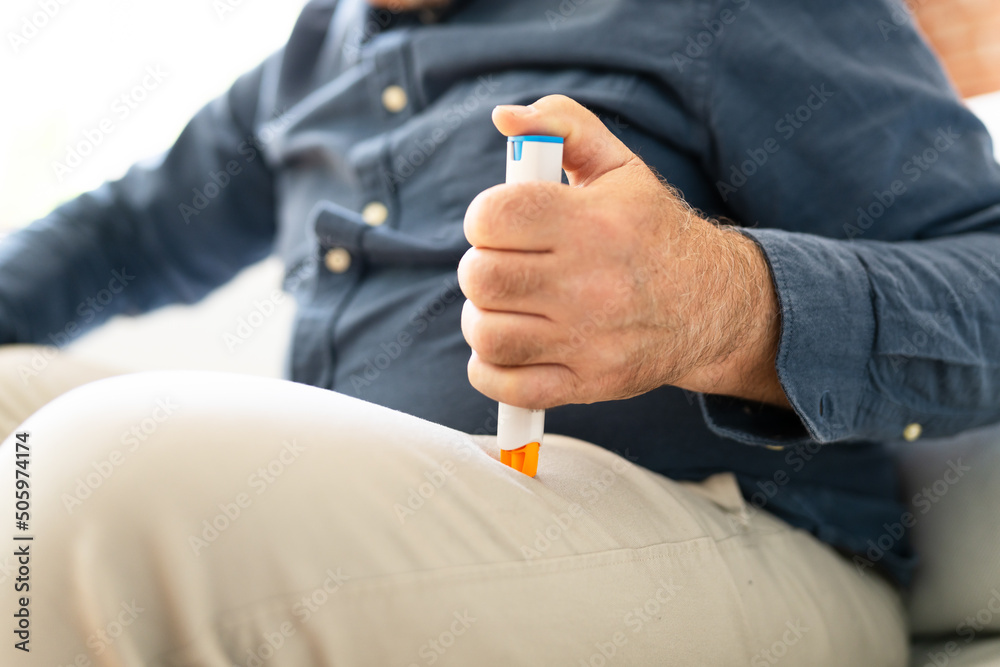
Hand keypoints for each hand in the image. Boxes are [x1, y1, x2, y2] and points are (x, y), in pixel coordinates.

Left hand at [458, 95, 789, 409]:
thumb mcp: (618, 165)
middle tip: (504, 265)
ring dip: (482, 318)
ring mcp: (590, 340)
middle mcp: (592, 284)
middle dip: (481, 267)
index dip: (484, 218)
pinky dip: (489, 369)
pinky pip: (508, 386)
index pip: (495, 217)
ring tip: (505, 306)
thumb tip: (505, 117)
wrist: (713, 305)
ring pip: (487, 334)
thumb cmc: (651, 231)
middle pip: (482, 278)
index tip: (502, 224)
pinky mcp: (589, 382)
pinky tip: (508, 346)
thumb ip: (562, 126)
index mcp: (594, 224)